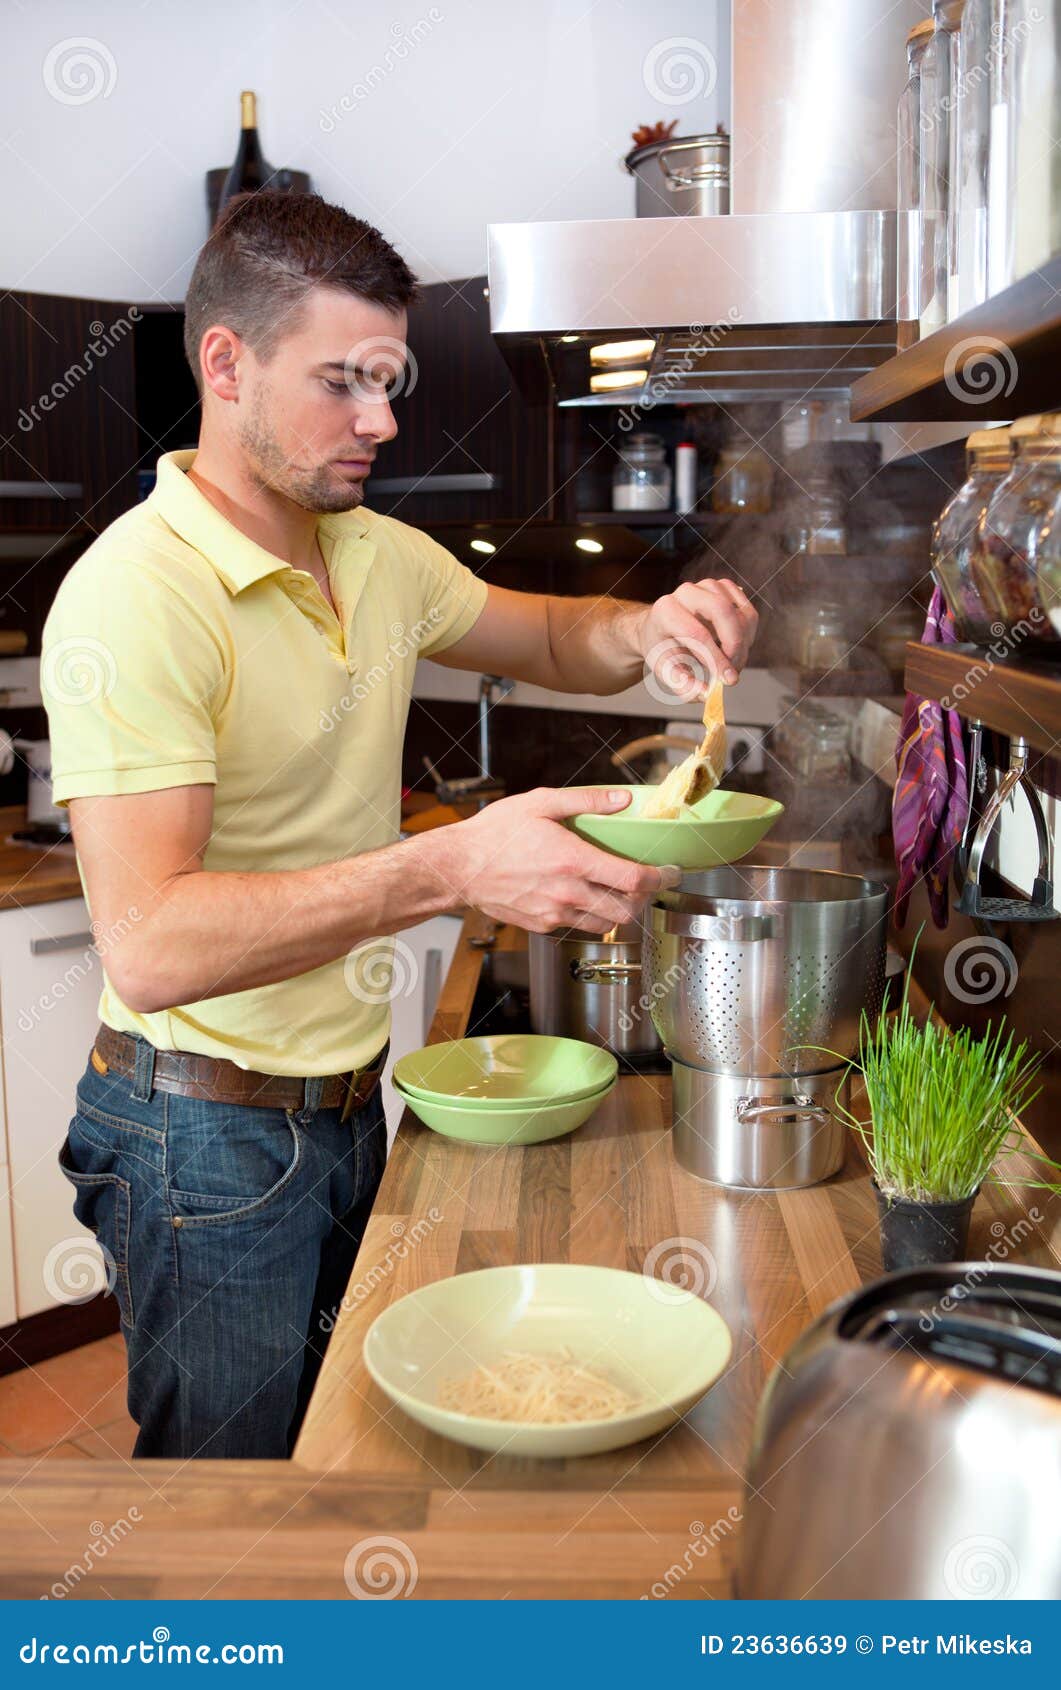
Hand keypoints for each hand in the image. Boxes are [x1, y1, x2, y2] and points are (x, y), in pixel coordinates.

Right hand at [429, 786, 680, 934]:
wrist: (458, 867)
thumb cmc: (494, 833)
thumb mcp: (540, 803)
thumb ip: (586, 801)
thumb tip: (621, 800)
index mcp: (573, 861)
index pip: (633, 879)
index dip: (660, 878)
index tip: (671, 872)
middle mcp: (568, 893)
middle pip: (627, 910)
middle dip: (643, 899)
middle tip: (646, 883)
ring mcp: (555, 913)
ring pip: (606, 924)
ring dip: (619, 911)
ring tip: (617, 892)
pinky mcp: (542, 925)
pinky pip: (578, 926)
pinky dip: (589, 916)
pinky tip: (582, 896)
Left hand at [637, 577, 758, 697]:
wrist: (661, 627)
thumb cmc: (663, 647)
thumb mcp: (664, 669)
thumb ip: (682, 685)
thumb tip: (705, 694)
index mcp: (666, 610)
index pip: (697, 633)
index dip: (715, 659)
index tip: (728, 680)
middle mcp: (686, 592)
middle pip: (723, 611)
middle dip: (735, 646)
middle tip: (734, 672)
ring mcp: (707, 586)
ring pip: (739, 613)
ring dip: (744, 643)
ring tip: (732, 663)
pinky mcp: (725, 588)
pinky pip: (748, 611)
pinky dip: (748, 633)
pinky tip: (735, 647)